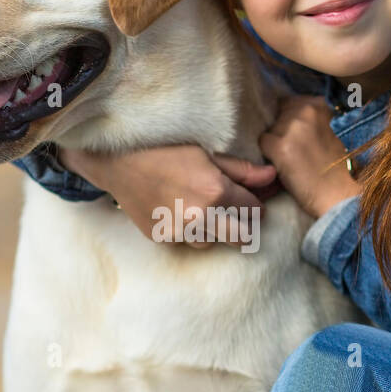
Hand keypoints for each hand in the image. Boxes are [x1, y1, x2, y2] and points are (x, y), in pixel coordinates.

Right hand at [59, 144, 278, 248]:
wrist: (117, 162)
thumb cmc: (163, 149)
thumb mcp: (206, 153)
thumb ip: (242, 170)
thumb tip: (273, 177)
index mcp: (216, 192)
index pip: (254, 211)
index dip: (255, 205)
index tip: (250, 200)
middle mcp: (200, 217)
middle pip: (239, 238)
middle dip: (242, 227)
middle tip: (235, 214)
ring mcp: (180, 231)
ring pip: (210, 242)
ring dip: (211, 230)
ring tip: (197, 207)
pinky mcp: (163, 238)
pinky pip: (185, 240)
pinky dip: (186, 230)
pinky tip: (175, 209)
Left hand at [258, 95, 362, 219]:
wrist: (339, 193)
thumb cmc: (336, 167)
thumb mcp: (328, 131)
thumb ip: (309, 120)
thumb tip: (285, 116)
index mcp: (319, 105)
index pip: (288, 101)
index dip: (287, 118)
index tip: (292, 132)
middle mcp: (304, 111)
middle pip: (276, 114)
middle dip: (280, 128)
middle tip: (291, 148)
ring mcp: (291, 127)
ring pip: (269, 129)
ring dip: (274, 142)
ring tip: (288, 158)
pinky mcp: (279, 146)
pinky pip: (262, 143)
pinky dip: (267, 154)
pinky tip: (280, 164)